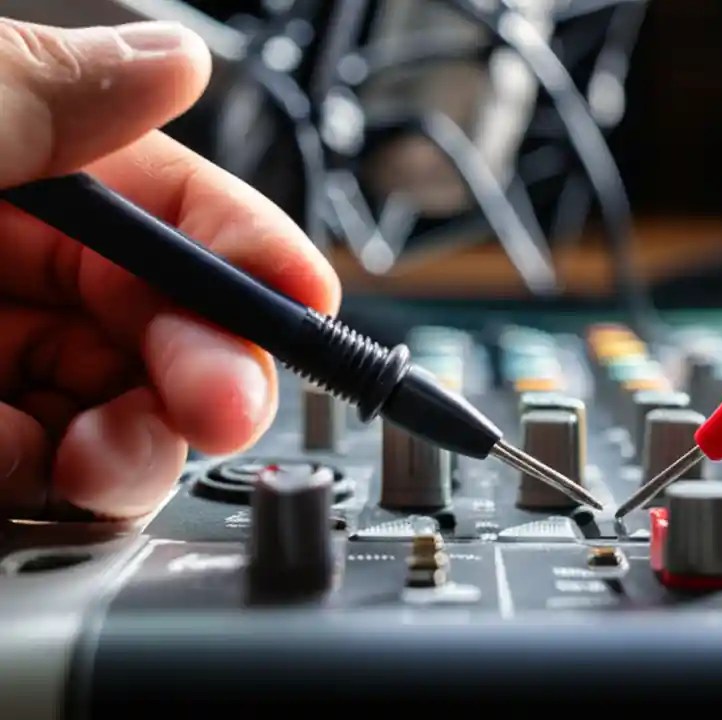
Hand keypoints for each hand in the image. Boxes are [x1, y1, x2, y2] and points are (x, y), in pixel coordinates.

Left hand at [0, 19, 339, 518]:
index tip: (309, 305)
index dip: (248, 254)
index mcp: (6, 159)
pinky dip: (48, 485)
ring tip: (116, 460)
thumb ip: (44, 93)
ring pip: (108, 407)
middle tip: (223, 404)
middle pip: (154, 317)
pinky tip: (27, 470)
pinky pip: (25, 473)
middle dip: (209, 366)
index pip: (162, 204)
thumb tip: (174, 59)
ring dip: (141, 445)